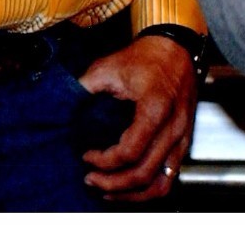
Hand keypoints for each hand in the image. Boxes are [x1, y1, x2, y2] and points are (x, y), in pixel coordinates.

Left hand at [78, 33, 197, 201]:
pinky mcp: (184, 143)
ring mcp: (182, 138)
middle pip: (144, 173)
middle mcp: (173, 128)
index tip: (86, 156)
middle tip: (90, 179)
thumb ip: (85, 87)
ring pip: (161, 183)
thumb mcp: (108, 67)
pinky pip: (171, 176)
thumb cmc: (144, 57)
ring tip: (108, 192)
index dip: (104, 160)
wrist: (175, 49)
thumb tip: (61, 105)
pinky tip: (130, 188)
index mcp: (155, 109)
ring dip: (133, 194)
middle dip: (114, 183)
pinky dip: (150, 188)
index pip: (130, 151)